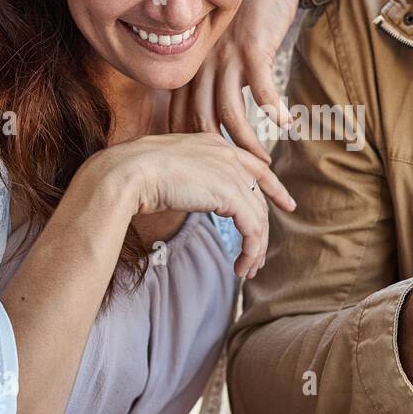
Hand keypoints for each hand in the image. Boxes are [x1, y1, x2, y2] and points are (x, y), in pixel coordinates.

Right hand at [90, 132, 295, 279]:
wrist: (126, 173)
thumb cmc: (134, 174)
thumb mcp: (168, 171)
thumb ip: (189, 178)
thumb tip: (189, 193)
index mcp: (213, 143)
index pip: (255, 166)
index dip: (273, 187)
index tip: (286, 203)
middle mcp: (227, 154)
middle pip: (259, 196)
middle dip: (263, 229)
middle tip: (259, 257)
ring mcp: (230, 172)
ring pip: (258, 216)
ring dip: (255, 248)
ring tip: (248, 270)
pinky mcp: (230, 194)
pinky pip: (252, 229)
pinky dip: (251, 251)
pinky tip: (241, 268)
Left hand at [169, 0, 318, 161]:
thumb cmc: (247, 25)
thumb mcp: (222, 55)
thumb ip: (212, 86)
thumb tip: (211, 126)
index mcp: (194, 71)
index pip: (183, 120)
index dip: (194, 151)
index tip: (206, 175)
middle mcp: (204, 66)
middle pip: (202, 122)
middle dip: (220, 156)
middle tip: (238, 179)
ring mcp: (227, 58)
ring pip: (230, 113)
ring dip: (247, 143)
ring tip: (264, 163)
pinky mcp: (253, 49)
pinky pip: (260, 88)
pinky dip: (272, 109)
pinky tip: (286, 124)